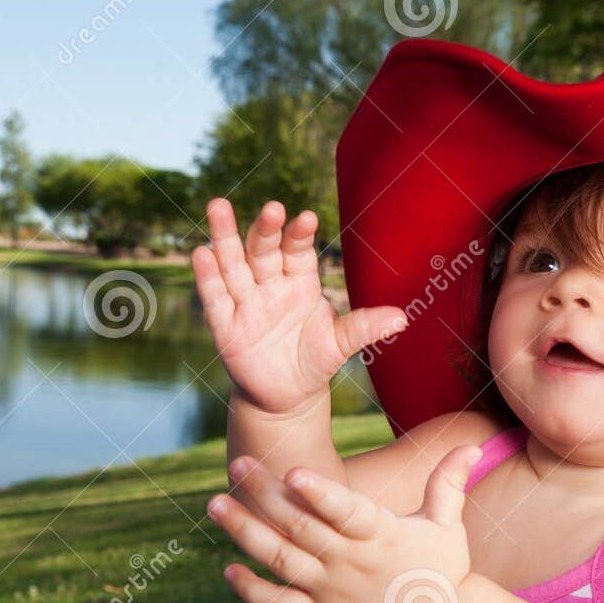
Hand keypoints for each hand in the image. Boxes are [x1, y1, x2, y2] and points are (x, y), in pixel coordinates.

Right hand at [191, 198, 408, 415]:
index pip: (298, 252)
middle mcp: (270, 284)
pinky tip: (201, 254)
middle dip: (266, 230)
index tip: (306, 218)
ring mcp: (246, 302)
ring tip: (218, 206)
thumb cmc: (315, 361)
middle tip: (272, 209)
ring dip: (225, 237)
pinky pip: (216, 297)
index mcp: (300, 281)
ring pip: (234, 264)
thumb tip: (402, 318)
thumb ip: (364, 328)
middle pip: (264, 250)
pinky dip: (207, 276)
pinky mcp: (226, 324)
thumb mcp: (340, 345)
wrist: (286, 396)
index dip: (300, 235)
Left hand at [208, 444, 483, 602]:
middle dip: (264, 495)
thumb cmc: (443, 569)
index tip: (294, 472)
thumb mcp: (448, 524)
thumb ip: (448, 482)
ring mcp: (333, 594)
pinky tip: (229, 569)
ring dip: (246, 533)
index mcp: (381, 537)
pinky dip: (253, 592)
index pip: (347, 513)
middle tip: (235, 463)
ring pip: (282, 562)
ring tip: (215, 504)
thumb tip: (472, 445)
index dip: (321, 495)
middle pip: (302, 528)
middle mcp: (352, 564)